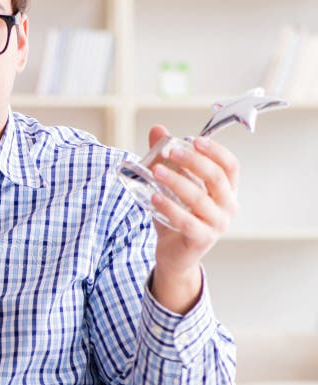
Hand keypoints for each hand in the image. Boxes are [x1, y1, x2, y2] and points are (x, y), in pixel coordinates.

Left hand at [147, 125, 238, 311]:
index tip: (195, 140)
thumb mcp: (171, 185)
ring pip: (200, 199)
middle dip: (194, 162)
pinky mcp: (201, 239)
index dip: (216, 151)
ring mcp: (217, 224)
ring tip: (156, 171)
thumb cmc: (176, 216)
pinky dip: (170, 207)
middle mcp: (227, 206)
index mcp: (226, 191)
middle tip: (171, 151)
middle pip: (216, 178)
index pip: (230, 166)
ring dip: (177, 182)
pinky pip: (186, 221)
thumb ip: (166, 159)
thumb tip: (157, 130)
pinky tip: (155, 197)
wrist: (174, 254)